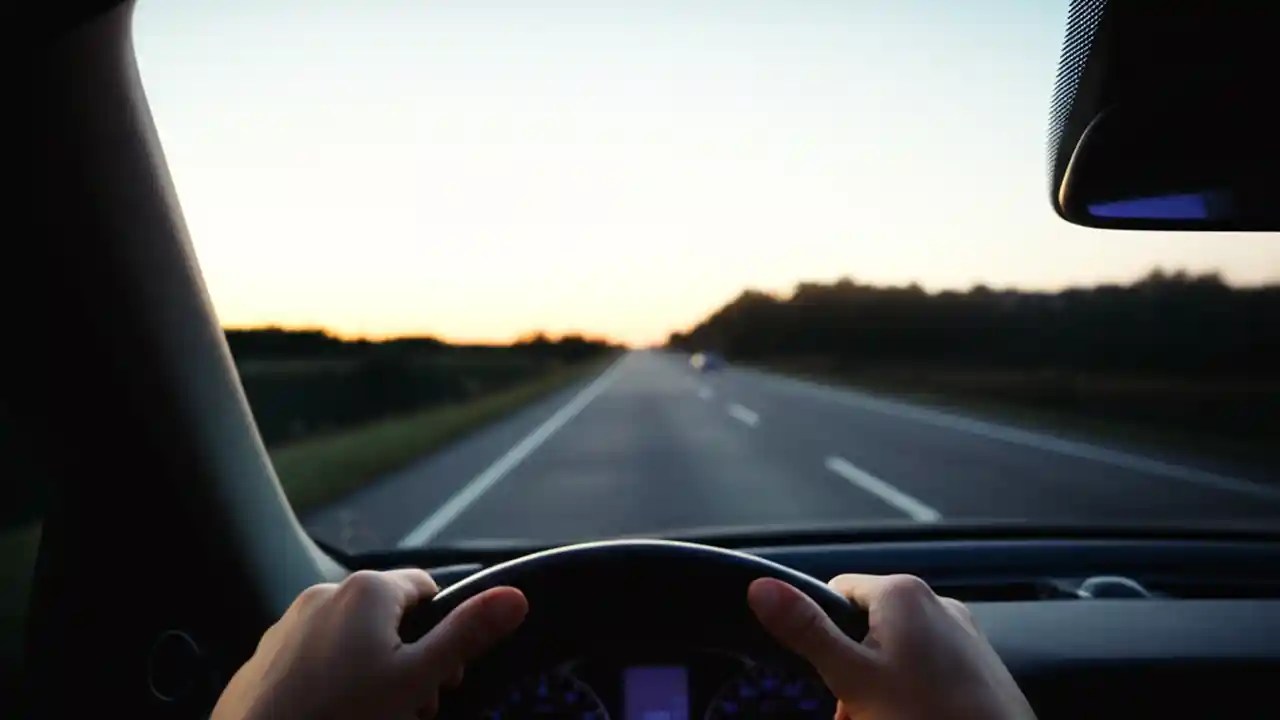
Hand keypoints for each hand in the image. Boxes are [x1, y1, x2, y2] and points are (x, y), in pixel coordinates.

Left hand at [212, 569, 527, 719]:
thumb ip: (467, 635)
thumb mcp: (417, 680)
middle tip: (411, 709)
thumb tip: (516, 595)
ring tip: (373, 718)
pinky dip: (332, 684)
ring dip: (373, 674)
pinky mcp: (264, 657)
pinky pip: (315, 660)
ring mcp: (289, 625)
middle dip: (409, 660)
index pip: (427, 590)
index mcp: (367, 590)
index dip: (444, 634)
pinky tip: (334, 718)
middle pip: (389, 618)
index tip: (443, 678)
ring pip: (351, 641)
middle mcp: (325, 594)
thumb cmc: (341, 719)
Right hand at [748, 574, 1034, 719]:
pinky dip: (913, 694)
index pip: (836, 593)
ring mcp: (962, 632)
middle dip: (853, 672)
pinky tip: (913, 718)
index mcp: (902, 593)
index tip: (832, 676)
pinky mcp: (979, 663)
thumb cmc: (928, 717)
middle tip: (856, 713)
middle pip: (867, 627)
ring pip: (897, 653)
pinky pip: (928, 669)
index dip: (825, 636)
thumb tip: (760, 586)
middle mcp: (936, 601)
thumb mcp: (853, 678)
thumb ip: (807, 631)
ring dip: (880, 688)